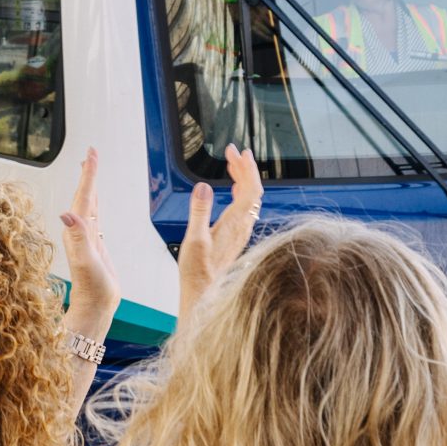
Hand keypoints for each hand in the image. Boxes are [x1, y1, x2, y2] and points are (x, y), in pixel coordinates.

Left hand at [58, 149, 119, 319]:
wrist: (96, 307)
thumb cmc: (92, 289)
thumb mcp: (86, 262)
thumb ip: (78, 238)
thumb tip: (67, 214)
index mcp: (78, 231)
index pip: (84, 196)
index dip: (89, 175)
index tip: (92, 154)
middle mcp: (79, 231)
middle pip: (84, 195)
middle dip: (89, 173)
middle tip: (92, 154)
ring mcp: (86, 237)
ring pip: (88, 204)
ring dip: (90, 186)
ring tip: (90, 169)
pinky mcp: (94, 245)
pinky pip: (95, 217)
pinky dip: (96, 204)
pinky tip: (96, 201)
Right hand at [177, 144, 262, 314]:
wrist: (205, 294)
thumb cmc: (198, 272)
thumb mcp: (194, 239)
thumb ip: (199, 210)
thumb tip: (203, 186)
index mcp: (234, 223)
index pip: (250, 188)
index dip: (247, 167)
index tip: (238, 151)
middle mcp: (242, 227)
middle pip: (252, 190)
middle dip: (244, 167)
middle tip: (232, 151)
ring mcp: (240, 232)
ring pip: (250, 199)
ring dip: (243, 178)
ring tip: (232, 164)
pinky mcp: (236, 237)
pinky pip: (245, 208)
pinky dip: (240, 192)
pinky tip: (233, 189)